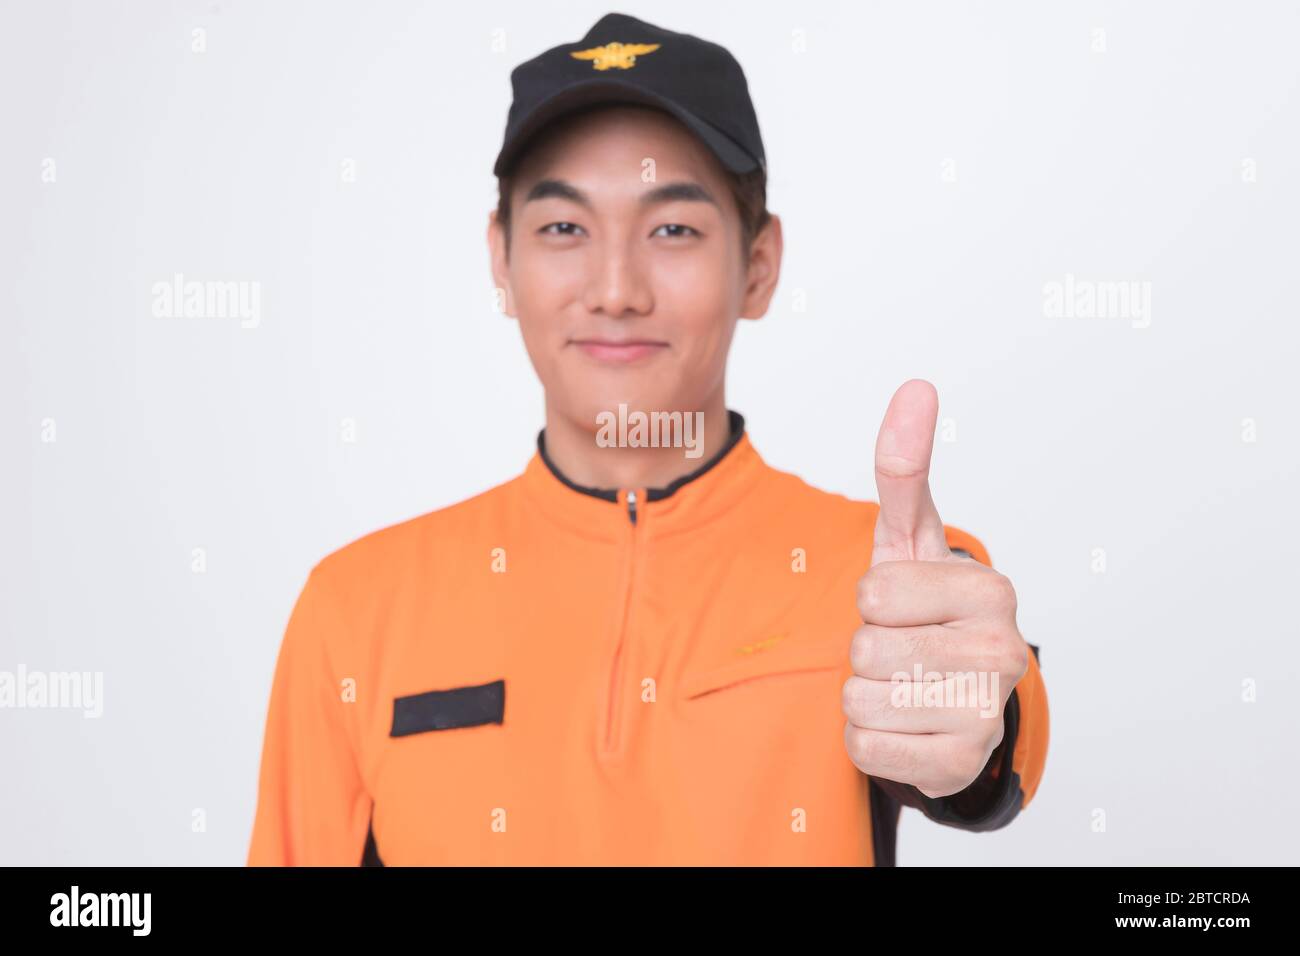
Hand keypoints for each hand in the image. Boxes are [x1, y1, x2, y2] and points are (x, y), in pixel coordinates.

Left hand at [842, 380, 1028, 797]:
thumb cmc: (923, 609)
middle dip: (866, 649)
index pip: (873, 593)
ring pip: (860, 697)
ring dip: (865, 693)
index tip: (904, 605)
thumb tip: (916, 384)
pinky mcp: (959, 764)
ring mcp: (986, 712)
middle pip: (864, 648)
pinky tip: (905, 725)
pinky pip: (866, 747)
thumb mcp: (909, 538)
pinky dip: (868, 739)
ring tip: (904, 685)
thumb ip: (906, 467)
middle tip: (902, 649)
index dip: (871, 601)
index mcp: (990, 589)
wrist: (948, 698)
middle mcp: (1003, 651)